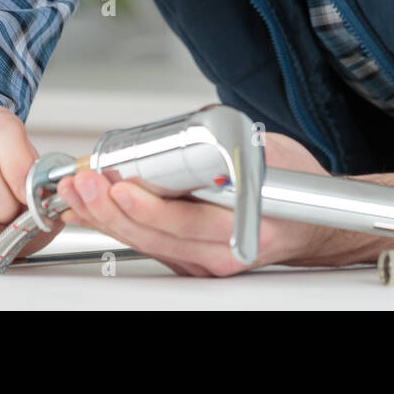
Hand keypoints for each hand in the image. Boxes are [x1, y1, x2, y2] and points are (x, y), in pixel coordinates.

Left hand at [55, 127, 344, 276]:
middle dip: (111, 210)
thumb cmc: (295, 186)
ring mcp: (206, 263)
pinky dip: (121, 227)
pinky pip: (150, 246)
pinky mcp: (193, 263)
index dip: (146, 206)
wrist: (315, 224)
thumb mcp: (268, 151)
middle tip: (83, 184)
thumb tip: (176, 131)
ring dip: (107, 219)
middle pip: (155, 236)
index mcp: (246, 224)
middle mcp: (223, 252)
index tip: (117, 187)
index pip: (185, 220)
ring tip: (78, 194)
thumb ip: (224, 142)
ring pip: (147, 244)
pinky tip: (96, 211)